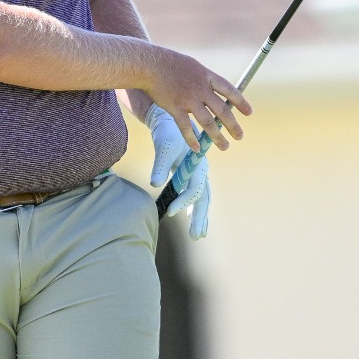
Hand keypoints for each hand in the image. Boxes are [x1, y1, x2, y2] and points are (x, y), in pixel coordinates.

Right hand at [142, 48, 249, 151]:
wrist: (150, 64)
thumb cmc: (169, 63)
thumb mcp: (193, 66)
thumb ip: (204, 79)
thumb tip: (214, 91)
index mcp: (207, 76)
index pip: (229, 90)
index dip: (240, 102)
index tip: (249, 113)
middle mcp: (201, 89)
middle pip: (222, 110)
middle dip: (233, 125)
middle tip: (240, 136)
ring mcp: (188, 99)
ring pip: (207, 122)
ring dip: (217, 136)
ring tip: (225, 147)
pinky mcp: (175, 108)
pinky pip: (186, 127)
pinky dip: (191, 139)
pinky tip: (197, 148)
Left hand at [147, 106, 211, 239]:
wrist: (169, 122)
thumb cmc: (167, 134)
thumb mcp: (162, 148)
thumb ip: (160, 166)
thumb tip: (154, 184)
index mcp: (198, 165)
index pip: (194, 189)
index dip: (184, 201)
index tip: (171, 212)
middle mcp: (202, 171)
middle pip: (204, 198)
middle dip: (200, 217)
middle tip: (196, 236)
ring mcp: (198, 174)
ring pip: (202, 199)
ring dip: (200, 216)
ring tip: (198, 235)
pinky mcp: (191, 176)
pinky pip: (196, 195)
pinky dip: (194, 208)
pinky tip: (189, 219)